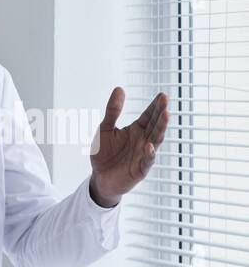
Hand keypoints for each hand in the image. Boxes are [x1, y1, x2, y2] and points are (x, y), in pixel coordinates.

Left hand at [89, 87, 168, 206]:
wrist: (99, 177)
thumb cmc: (104, 153)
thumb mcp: (105, 129)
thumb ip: (112, 111)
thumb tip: (119, 88)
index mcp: (136, 130)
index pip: (148, 116)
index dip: (155, 106)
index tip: (162, 94)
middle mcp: (143, 140)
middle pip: (154, 125)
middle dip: (160, 112)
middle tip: (165, 99)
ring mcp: (144, 154)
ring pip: (155, 140)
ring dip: (160, 128)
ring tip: (166, 115)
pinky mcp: (141, 169)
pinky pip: (147, 161)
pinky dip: (149, 153)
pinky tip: (149, 145)